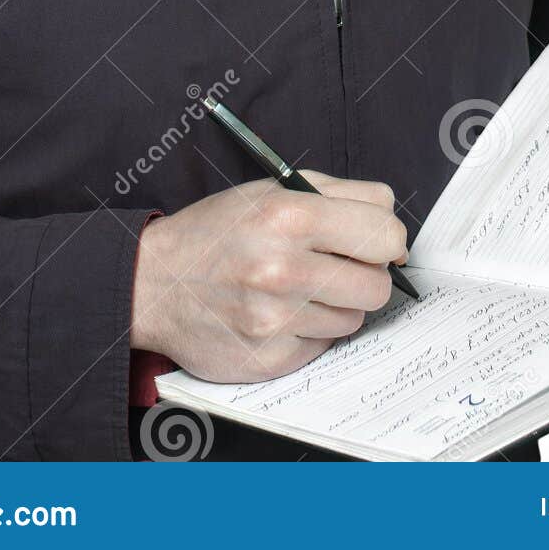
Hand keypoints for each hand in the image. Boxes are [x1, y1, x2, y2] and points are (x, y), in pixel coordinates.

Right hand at [131, 172, 408, 382]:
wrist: (153, 282)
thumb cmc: (217, 231)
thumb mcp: (273, 190)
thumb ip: (342, 196)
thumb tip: (395, 229)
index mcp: (289, 216)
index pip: (385, 234)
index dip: (387, 237)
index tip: (375, 241)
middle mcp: (282, 269)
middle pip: (377, 286)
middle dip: (365, 275)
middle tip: (337, 265)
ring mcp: (275, 320)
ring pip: (353, 319)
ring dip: (336, 304)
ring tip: (299, 287)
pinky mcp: (269, 359)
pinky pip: (323, 347)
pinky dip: (310, 331)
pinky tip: (280, 312)